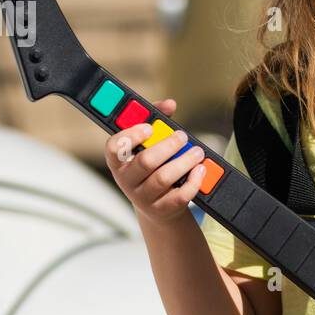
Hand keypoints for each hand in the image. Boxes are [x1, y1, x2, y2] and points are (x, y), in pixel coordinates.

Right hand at [103, 98, 205, 223]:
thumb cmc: (153, 167)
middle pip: (145, 162)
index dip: (131, 136)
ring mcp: (142, 197)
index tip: (150, 127)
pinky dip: (193, 182)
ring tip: (197, 152)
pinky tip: (200, 171)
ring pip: (163, 178)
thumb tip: (169, 104)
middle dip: (168, 146)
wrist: (159, 207)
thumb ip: (156, 120)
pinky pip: (179, 196)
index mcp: (118, 161)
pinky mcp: (161, 210)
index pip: (114, 148)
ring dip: (184, 162)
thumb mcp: (149, 145)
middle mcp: (126, 180)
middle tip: (183, 137)